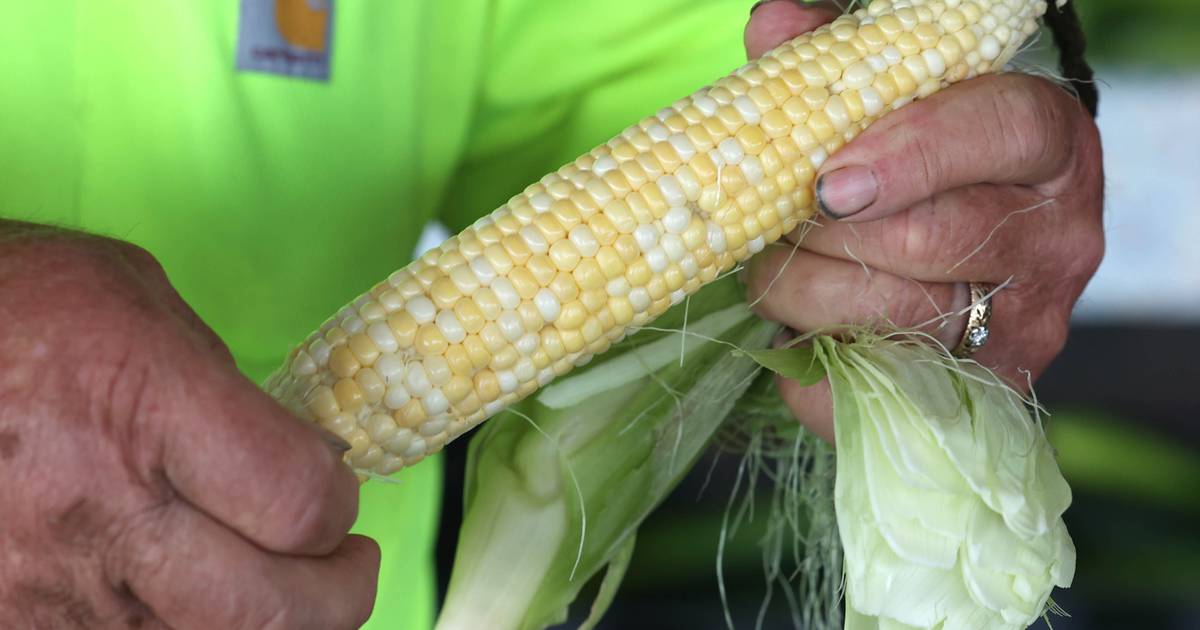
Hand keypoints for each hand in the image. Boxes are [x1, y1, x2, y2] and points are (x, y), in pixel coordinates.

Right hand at [0, 223, 376, 628]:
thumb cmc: (7, 306)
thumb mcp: (132, 296)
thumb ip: (226, 384)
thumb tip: (305, 450)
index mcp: (144, 410)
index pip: (299, 501)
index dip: (340, 503)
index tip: (337, 490)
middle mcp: (101, 520)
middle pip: (274, 613)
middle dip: (338, 596)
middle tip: (345, 569)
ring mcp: (50, 597)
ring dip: (266, 626)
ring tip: (275, 590)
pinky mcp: (13, 628)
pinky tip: (187, 602)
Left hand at [741, 2, 1104, 440]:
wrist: (967, 261)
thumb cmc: (915, 167)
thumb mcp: (890, 100)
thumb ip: (834, 59)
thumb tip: (775, 28)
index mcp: (1044, 143)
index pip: (999, 130)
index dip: (909, 152)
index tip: (827, 182)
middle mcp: (1057, 236)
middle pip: (932, 239)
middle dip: (824, 237)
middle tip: (772, 226)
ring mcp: (1028, 323)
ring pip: (899, 318)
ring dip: (805, 297)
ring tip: (772, 272)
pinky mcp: (986, 389)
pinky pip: (878, 390)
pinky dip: (815, 366)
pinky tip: (796, 335)